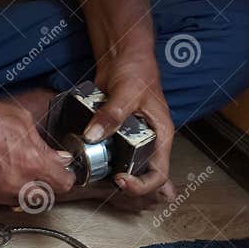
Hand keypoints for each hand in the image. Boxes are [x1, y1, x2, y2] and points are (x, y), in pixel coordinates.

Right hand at [0, 95, 74, 205]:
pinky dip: (12, 191)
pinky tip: (8, 175)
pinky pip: (7, 200)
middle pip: (47, 197)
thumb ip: (44, 144)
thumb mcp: (23, 122)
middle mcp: (17, 183)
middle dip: (50, 185)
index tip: (65, 171)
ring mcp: (0, 192)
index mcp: (31, 162)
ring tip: (26, 173)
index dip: (67, 176)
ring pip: (27, 201)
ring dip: (31, 190)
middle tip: (47, 173)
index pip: (63, 183)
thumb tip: (58, 157)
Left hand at [84, 48, 175, 201]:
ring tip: (95, 182)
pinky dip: (100, 165)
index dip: (141, 185)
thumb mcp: (126, 91)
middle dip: (126, 189)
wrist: (123, 58)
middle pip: (142, 179)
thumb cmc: (137, 70)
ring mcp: (131, 142)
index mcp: (161, 137)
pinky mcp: (115, 138)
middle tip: (106, 185)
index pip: (159, 174)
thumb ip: (111, 113)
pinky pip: (110, 158)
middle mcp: (148, 143)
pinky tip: (87, 168)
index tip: (120, 180)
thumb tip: (93, 134)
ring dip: (112, 180)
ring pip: (126, 171)